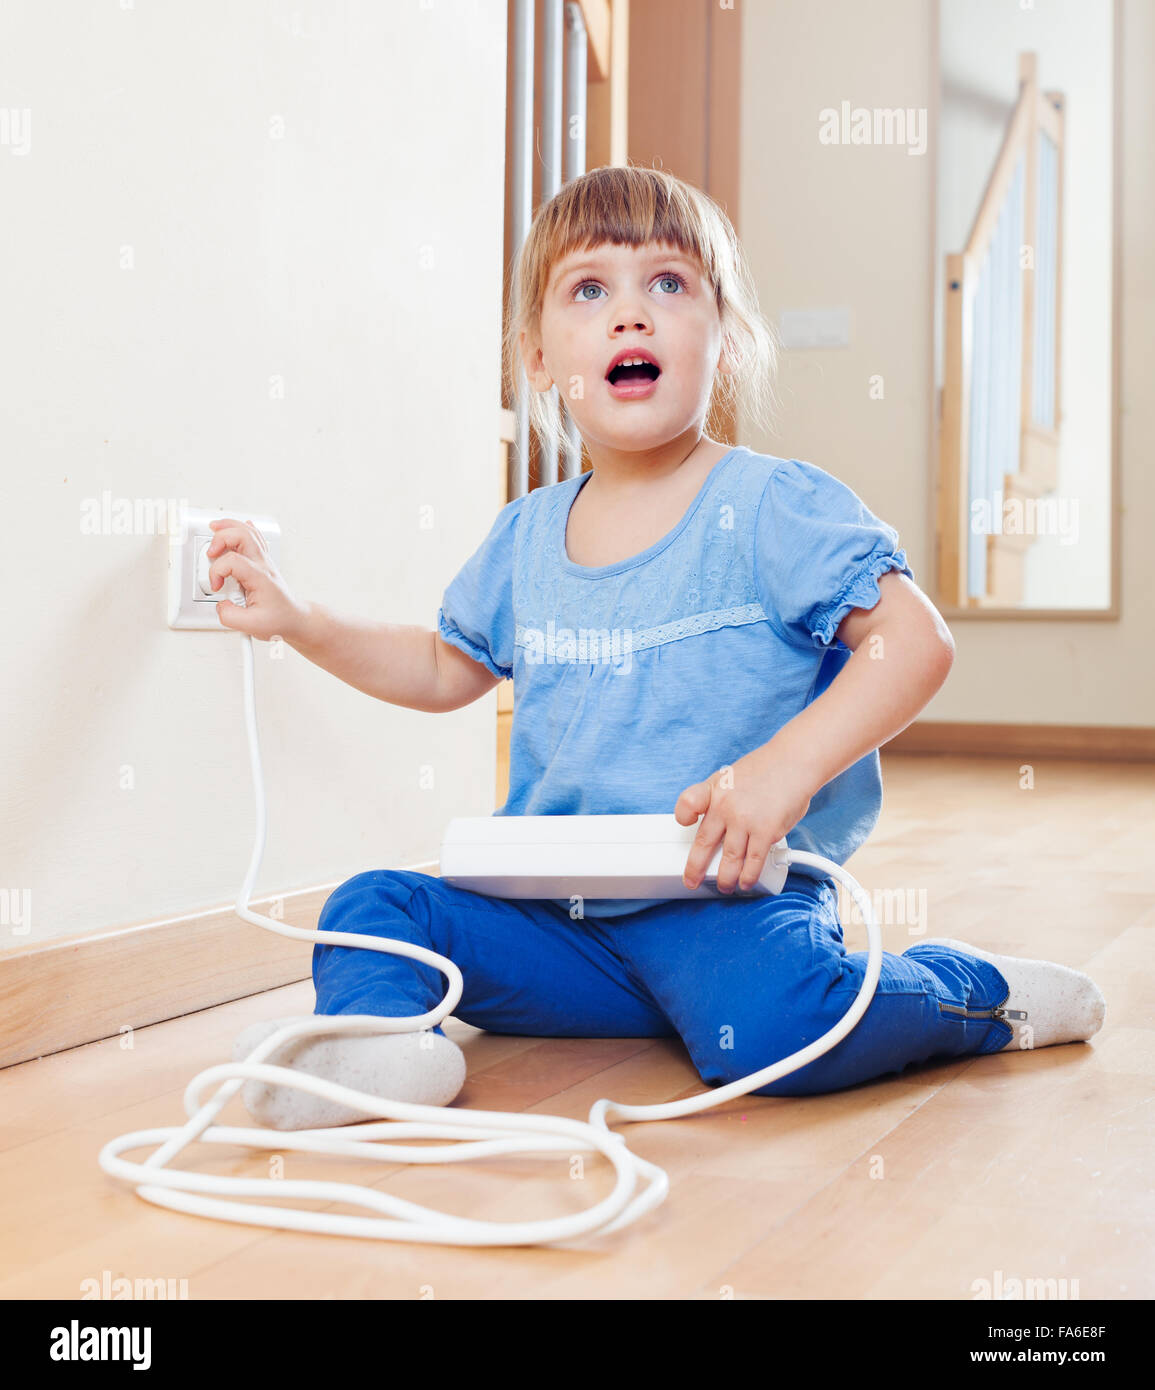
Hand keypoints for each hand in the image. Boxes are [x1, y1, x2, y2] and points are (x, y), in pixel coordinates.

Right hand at [206, 518, 308, 642]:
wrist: (295, 619)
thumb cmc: (280, 620)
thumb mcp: (251, 626)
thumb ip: (229, 616)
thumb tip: (220, 605)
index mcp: (260, 577)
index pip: (233, 561)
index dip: (217, 571)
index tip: (217, 586)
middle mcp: (263, 565)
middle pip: (242, 535)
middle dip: (220, 539)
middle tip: (210, 553)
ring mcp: (264, 561)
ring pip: (248, 532)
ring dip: (229, 526)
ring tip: (214, 527)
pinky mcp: (262, 562)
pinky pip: (255, 537)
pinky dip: (242, 528)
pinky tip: (234, 527)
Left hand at [675, 744, 814, 892]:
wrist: (794, 762)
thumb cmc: (765, 770)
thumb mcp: (730, 776)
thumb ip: (717, 797)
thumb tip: (709, 820)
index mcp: (714, 790)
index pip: (688, 804)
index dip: (683, 817)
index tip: (683, 826)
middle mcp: (725, 806)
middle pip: (704, 843)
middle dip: (695, 868)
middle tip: (692, 881)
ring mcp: (744, 820)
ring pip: (729, 859)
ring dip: (725, 878)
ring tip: (724, 886)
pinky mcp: (766, 832)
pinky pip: (753, 861)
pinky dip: (748, 876)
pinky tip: (745, 883)